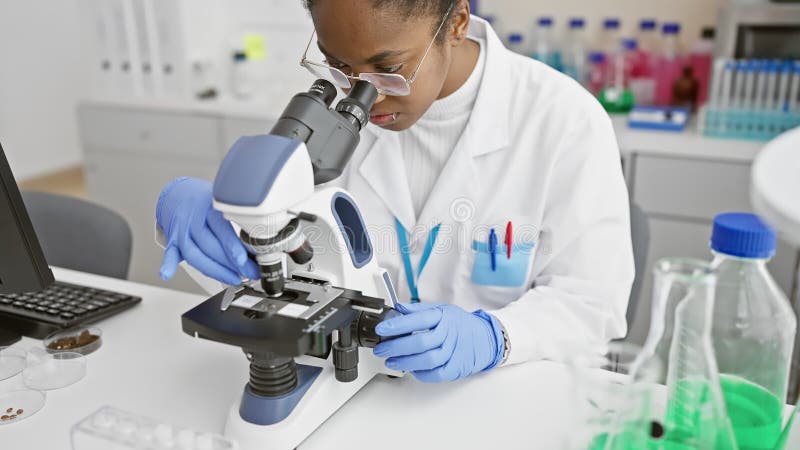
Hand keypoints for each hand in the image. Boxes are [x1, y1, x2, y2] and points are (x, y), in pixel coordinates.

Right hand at [156, 177, 258, 284]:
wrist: (178, 193)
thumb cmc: (204, 201)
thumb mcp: (222, 203)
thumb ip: (235, 221)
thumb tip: (256, 244)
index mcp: (209, 208)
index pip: (222, 230)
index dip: (233, 247)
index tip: (244, 260)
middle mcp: (193, 219)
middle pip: (210, 246)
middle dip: (231, 264)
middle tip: (248, 273)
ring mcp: (181, 230)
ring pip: (194, 254)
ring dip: (213, 270)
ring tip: (232, 279)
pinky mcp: (172, 239)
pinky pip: (169, 252)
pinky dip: (168, 264)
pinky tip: (167, 274)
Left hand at [373, 303, 504, 382]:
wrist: (486, 338)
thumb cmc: (460, 324)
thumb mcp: (441, 309)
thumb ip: (418, 310)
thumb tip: (397, 308)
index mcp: (443, 317)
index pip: (418, 320)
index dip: (397, 325)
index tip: (381, 329)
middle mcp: (448, 334)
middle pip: (419, 343)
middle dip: (395, 347)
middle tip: (381, 349)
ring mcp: (453, 352)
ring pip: (426, 361)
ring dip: (404, 363)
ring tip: (391, 361)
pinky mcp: (455, 368)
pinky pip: (435, 374)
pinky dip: (420, 374)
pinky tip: (410, 369)